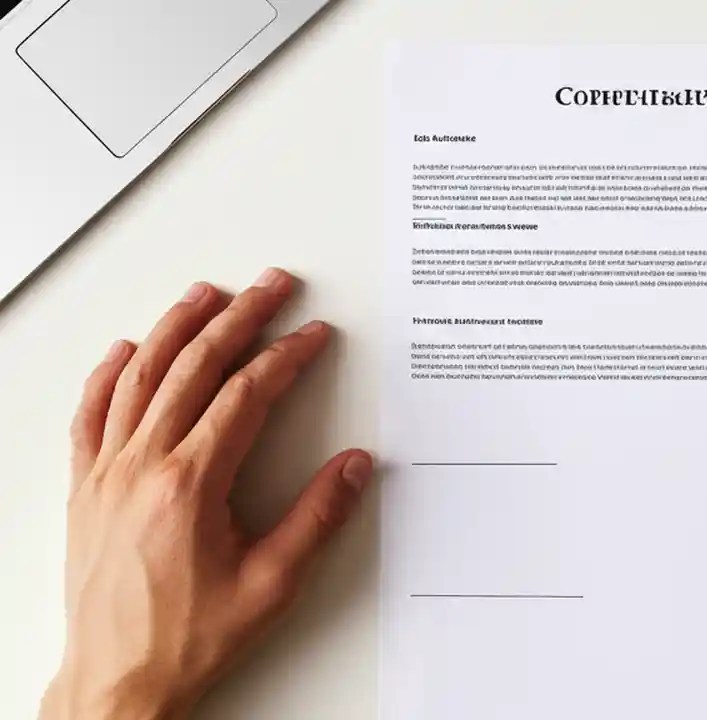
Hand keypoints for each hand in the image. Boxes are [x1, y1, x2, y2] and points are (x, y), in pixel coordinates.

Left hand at [40, 269, 373, 719]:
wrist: (117, 680)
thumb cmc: (188, 637)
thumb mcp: (273, 582)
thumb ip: (319, 517)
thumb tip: (356, 465)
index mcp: (191, 483)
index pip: (246, 394)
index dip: (286, 356)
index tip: (312, 336)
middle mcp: (142, 466)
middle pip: (194, 367)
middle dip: (239, 318)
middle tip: (270, 287)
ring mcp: (106, 473)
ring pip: (140, 376)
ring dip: (177, 327)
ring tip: (206, 294)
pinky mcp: (84, 488)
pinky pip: (90, 413)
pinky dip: (109, 373)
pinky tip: (126, 350)